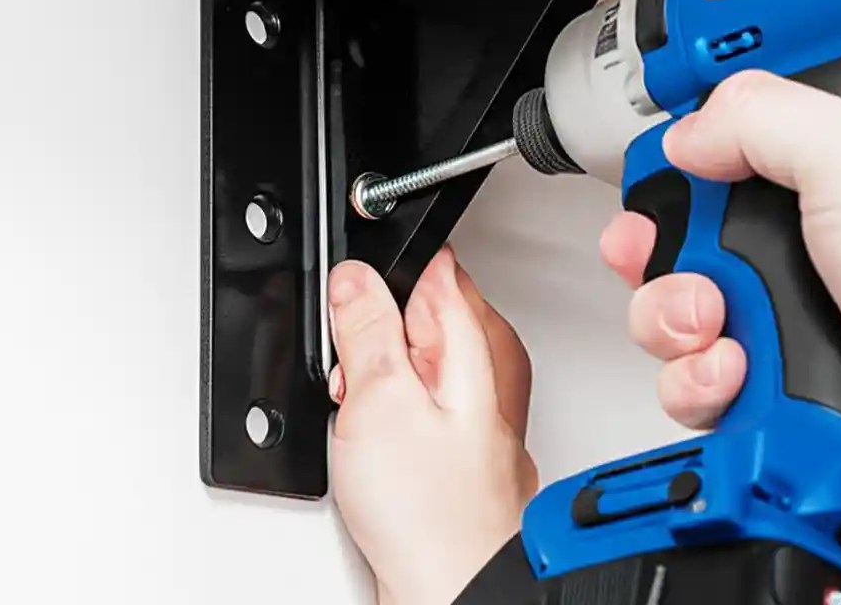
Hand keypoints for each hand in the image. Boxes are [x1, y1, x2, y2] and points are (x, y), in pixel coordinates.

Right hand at [327, 247, 536, 604]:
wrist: (450, 590)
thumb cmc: (431, 515)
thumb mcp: (379, 400)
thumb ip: (367, 327)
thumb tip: (355, 276)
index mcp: (477, 343)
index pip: (429, 267)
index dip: (377, 283)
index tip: (354, 317)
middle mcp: (486, 370)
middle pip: (414, 315)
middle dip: (372, 340)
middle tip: (357, 382)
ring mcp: (473, 410)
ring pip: (408, 363)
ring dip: (375, 384)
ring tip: (365, 425)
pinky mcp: (455, 446)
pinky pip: (412, 405)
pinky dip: (387, 419)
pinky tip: (379, 452)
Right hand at [601, 71, 840, 603]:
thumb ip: (763, 119)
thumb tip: (690, 133)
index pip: (746, 157)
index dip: (691, 165)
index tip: (662, 176)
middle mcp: (821, 259)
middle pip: (694, 239)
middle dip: (665, 250)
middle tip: (664, 251)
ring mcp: (796, 328)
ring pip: (681, 315)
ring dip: (676, 318)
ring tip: (714, 322)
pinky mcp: (775, 392)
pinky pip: (694, 381)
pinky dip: (700, 380)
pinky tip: (736, 370)